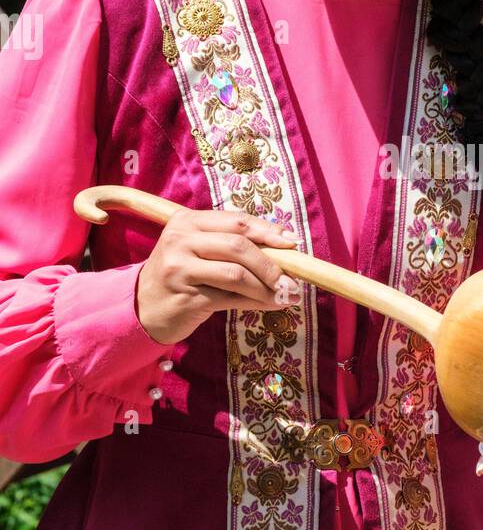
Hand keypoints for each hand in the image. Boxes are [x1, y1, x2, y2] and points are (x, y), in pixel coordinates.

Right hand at [135, 208, 299, 344]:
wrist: (142, 308)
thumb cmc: (182, 277)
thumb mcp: (199, 251)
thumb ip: (232, 244)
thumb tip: (285, 249)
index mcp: (187, 221)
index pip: (236, 221)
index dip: (268, 231)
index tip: (292, 243)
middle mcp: (180, 240)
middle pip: (238, 245)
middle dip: (272, 263)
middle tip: (292, 279)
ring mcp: (180, 269)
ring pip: (236, 274)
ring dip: (268, 287)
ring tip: (287, 295)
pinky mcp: (185, 297)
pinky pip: (230, 298)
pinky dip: (257, 302)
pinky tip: (272, 304)